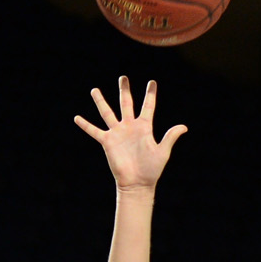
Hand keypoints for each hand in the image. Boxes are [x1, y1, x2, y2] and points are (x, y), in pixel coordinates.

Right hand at [73, 77, 187, 190]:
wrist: (137, 184)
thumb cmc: (151, 169)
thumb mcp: (163, 151)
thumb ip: (170, 137)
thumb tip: (184, 127)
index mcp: (144, 127)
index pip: (148, 106)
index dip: (150, 94)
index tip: (152, 82)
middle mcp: (130, 127)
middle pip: (126, 103)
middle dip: (124, 90)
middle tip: (123, 77)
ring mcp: (118, 133)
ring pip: (107, 113)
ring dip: (101, 101)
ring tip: (94, 90)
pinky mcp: (107, 142)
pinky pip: (94, 131)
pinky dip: (86, 125)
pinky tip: (77, 118)